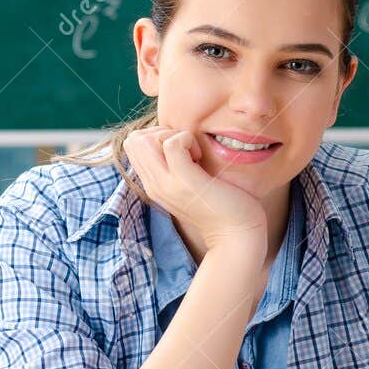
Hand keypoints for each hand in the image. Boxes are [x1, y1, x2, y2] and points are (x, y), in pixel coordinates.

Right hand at [124, 126, 266, 254]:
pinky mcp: (185, 182)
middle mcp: (154, 185)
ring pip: (145, 139)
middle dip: (160, 132)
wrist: (235, 236)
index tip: (180, 150)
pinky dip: (187, 140)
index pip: (132, 145)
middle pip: (133, 139)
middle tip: (186, 149)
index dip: (154, 136)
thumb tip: (175, 141)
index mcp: (153, 184)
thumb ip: (175, 168)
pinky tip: (201, 156)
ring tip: (194, 154)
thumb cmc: (220, 206)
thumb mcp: (188, 185)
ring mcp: (167, 184)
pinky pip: (172, 144)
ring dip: (173, 136)